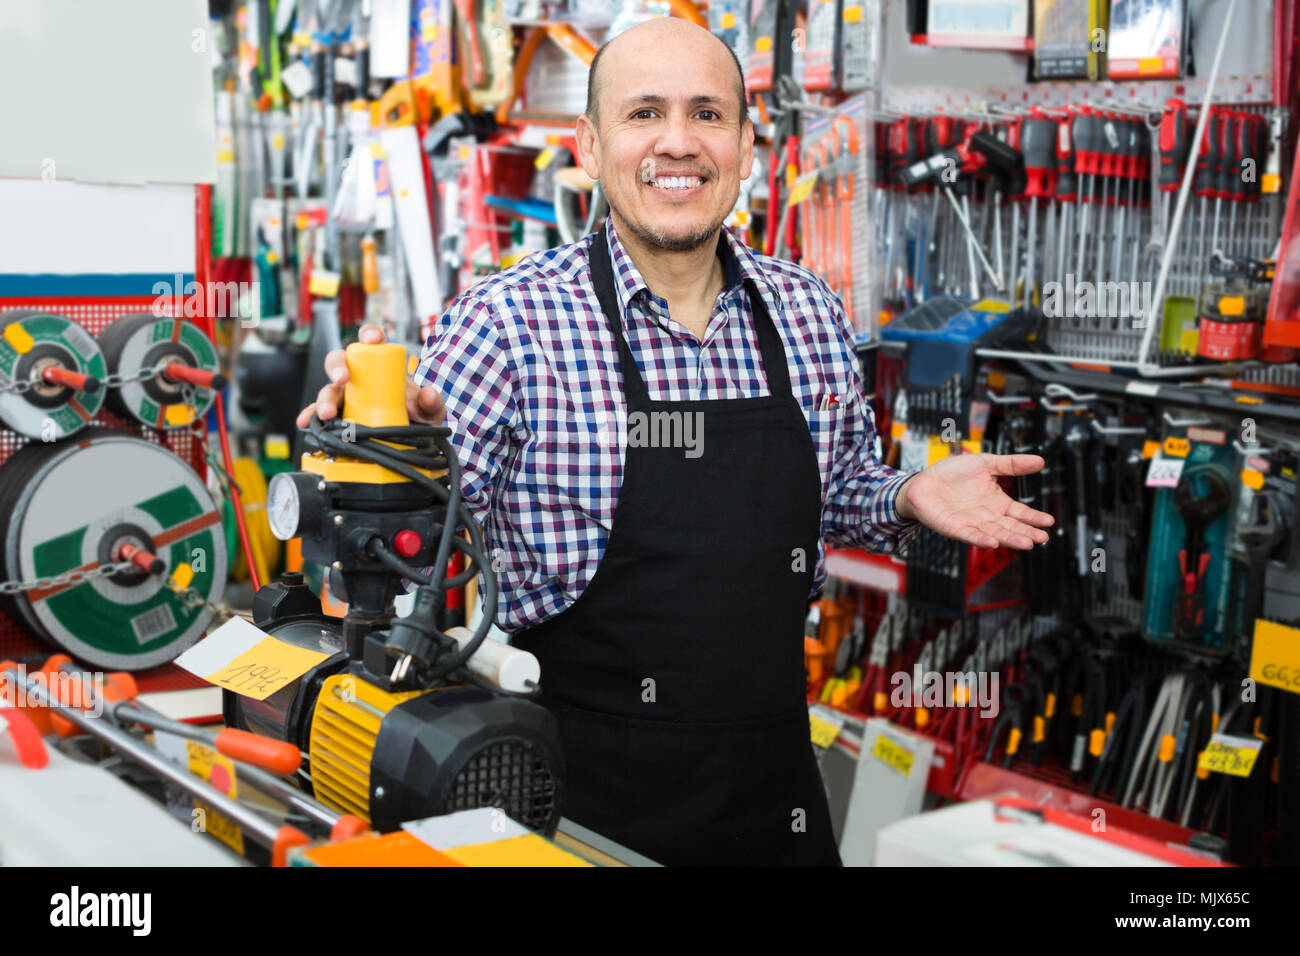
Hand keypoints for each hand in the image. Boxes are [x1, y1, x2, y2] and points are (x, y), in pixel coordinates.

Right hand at [295, 323, 445, 429]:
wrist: (413, 435)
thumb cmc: (418, 414)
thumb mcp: (430, 410)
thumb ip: (433, 402)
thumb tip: (429, 394)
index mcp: (381, 362)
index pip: (372, 339)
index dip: (370, 335)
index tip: (372, 340)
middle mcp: (360, 374)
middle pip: (341, 360)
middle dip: (338, 366)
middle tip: (343, 378)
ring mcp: (347, 394)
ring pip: (328, 388)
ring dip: (324, 398)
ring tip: (327, 412)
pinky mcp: (338, 413)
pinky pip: (321, 412)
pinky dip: (312, 415)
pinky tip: (306, 422)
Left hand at [895, 453, 1052, 549]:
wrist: (922, 480)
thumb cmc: (952, 473)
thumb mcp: (985, 462)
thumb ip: (1011, 464)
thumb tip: (1040, 461)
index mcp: (996, 502)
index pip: (1019, 513)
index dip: (1033, 517)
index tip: (1049, 521)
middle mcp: (986, 516)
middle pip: (1010, 527)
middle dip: (1026, 532)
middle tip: (1042, 538)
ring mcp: (970, 523)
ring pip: (994, 534)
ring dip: (1009, 539)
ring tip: (1026, 543)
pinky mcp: (953, 528)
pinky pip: (969, 535)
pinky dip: (980, 539)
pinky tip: (993, 542)